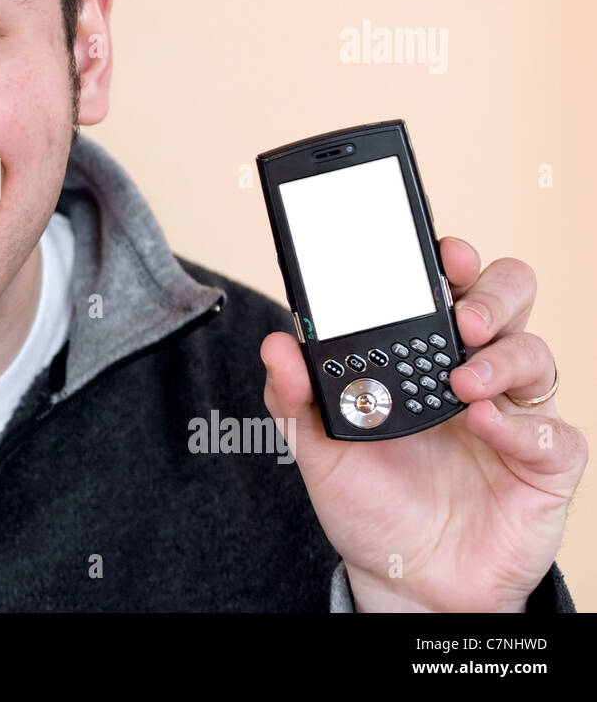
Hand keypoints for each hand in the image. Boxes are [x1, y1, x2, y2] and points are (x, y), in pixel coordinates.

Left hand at [261, 237, 586, 611]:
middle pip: (508, 300)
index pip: (447, 287)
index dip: (450, 260)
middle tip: (460, 317)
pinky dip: (520, 424)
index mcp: (420, 355)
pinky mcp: (543, 462)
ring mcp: (513, 413)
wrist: (404, 579)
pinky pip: (552, 431)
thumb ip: (293, 395)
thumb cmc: (369, 501)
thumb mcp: (316, 448)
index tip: (438, 252)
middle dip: (490, 294)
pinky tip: (484, 426)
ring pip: (535, 353)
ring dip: (502, 357)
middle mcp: (472, 371)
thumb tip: (277, 343)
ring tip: (462, 383)